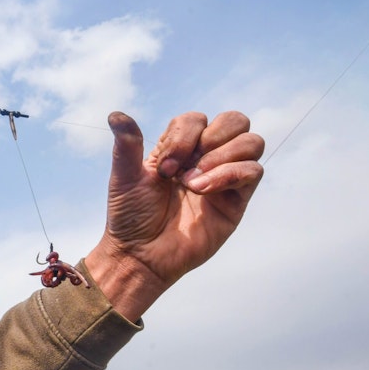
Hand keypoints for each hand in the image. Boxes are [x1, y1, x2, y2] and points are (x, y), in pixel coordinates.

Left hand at [84, 111, 263, 320]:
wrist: (140, 255)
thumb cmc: (131, 217)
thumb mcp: (124, 177)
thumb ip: (127, 144)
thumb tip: (115, 114)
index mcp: (180, 149)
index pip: (197, 119)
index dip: (183, 136)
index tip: (162, 169)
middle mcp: (205, 159)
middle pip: (235, 121)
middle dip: (213, 135)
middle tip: (185, 167)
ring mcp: (224, 179)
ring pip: (251, 142)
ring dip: (222, 155)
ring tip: (193, 182)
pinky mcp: (236, 201)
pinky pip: (253, 172)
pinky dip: (229, 174)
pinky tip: (202, 190)